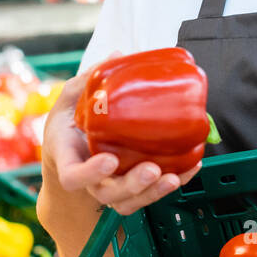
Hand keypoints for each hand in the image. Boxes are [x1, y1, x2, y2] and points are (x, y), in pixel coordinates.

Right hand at [42, 53, 202, 216]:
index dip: (90, 174)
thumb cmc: (69, 124)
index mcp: (68, 160)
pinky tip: (188, 169)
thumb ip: (88, 80)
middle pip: (107, 194)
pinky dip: (169, 185)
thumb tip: (117, 54)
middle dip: (132, 185)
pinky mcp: (129, 190)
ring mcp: (109, 188)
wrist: (69, 152)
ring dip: (153, 193)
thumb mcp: (70, 99)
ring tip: (174, 176)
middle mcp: (89, 181)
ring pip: (128, 202)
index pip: (72, 177)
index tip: (109, 160)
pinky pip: (148, 197)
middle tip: (152, 169)